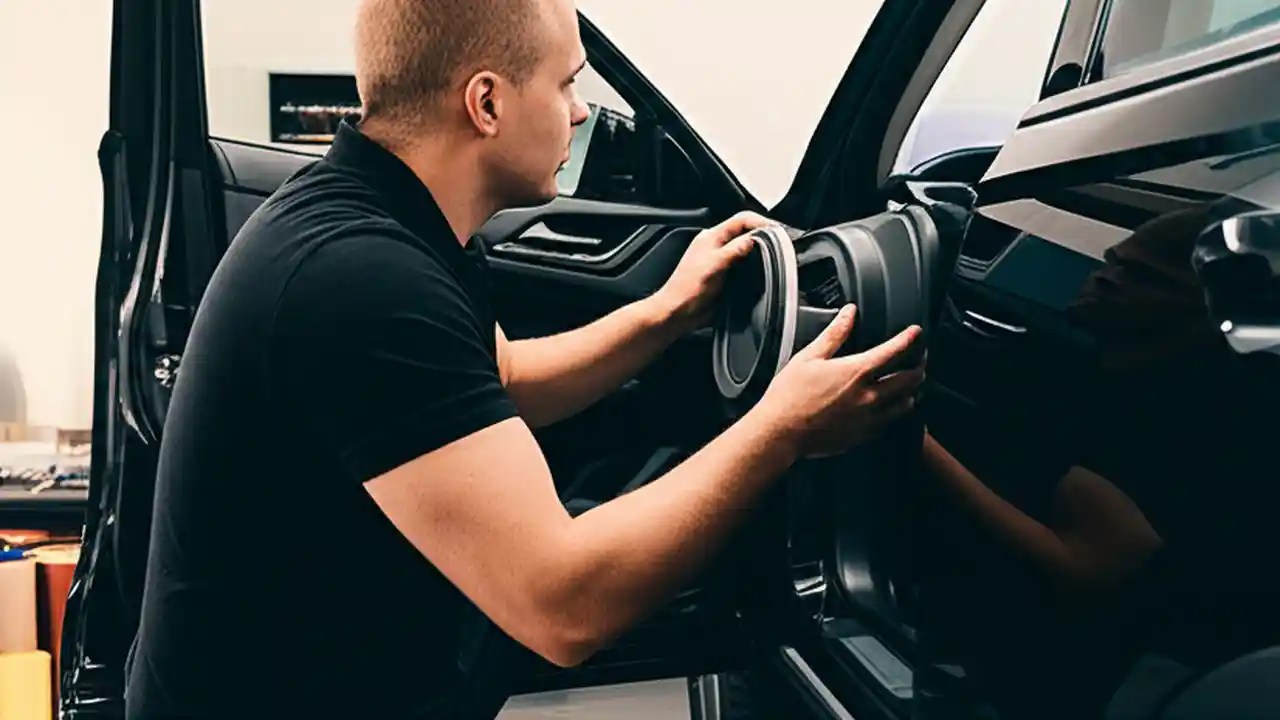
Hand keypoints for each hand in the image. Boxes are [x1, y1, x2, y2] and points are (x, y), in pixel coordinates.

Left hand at [651, 211, 772, 332]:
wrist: (678, 313)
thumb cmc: (687, 289)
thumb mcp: (714, 265)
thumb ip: (735, 249)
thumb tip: (754, 238)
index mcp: (711, 237)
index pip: (741, 220)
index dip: (761, 222)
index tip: (777, 231)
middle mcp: (717, 246)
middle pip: (745, 232)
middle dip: (764, 235)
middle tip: (781, 243)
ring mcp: (721, 261)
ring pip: (746, 248)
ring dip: (760, 250)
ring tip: (776, 255)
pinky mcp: (725, 276)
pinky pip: (744, 265)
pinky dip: (755, 265)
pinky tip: (763, 270)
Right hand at [758, 305, 924, 457]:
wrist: (781, 432)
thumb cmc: (789, 397)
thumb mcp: (809, 357)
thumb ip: (834, 334)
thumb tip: (848, 314)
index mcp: (856, 372)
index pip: (894, 351)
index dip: (909, 338)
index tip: (915, 332)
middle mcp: (868, 396)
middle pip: (910, 379)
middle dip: (919, 365)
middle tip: (920, 358)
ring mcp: (869, 419)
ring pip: (906, 404)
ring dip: (911, 391)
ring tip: (910, 384)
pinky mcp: (863, 436)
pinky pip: (890, 423)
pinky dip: (895, 412)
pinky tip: (890, 408)